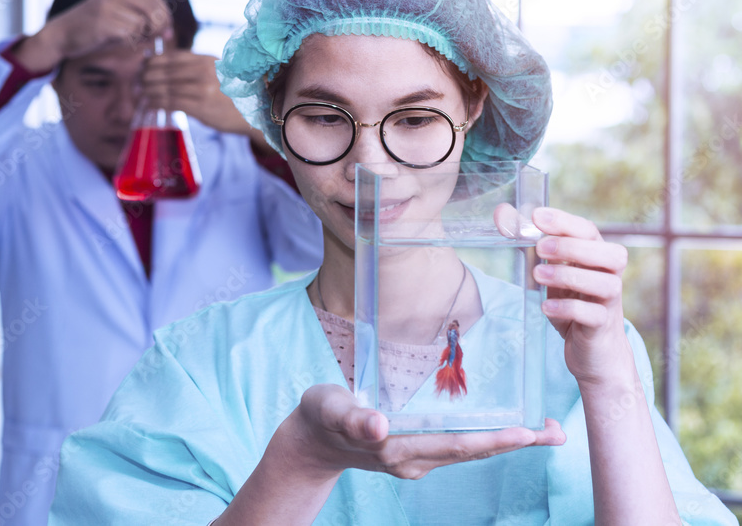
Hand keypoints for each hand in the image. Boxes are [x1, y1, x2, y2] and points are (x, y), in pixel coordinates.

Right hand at [11, 0, 172, 70]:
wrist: (60, 35)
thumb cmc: (92, 31)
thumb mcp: (116, 17)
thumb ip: (140, 19)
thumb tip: (169, 31)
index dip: (166, 17)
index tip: (165, 33)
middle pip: (153, 10)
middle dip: (159, 27)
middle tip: (153, 39)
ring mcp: (108, 8)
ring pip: (142, 24)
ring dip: (141, 36)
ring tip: (128, 39)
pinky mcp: (102, 24)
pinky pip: (129, 34)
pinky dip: (130, 42)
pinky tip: (118, 42)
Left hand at [142, 51, 255, 135]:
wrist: (251, 113)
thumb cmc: (229, 94)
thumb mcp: (215, 72)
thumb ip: (193, 68)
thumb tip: (163, 67)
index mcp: (206, 60)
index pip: (172, 56)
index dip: (153, 61)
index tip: (143, 66)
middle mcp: (203, 71)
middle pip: (165, 70)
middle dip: (146, 76)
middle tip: (136, 80)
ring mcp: (202, 88)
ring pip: (165, 87)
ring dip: (148, 90)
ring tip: (139, 92)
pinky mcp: (200, 106)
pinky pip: (170, 102)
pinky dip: (156, 102)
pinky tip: (149, 103)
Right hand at [280, 384, 564, 481]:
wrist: (312, 441)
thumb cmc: (321, 417)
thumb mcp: (330, 409)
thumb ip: (353, 417)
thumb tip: (380, 425)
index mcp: (398, 448)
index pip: (456, 445)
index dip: (493, 439)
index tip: (528, 432)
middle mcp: (414, 459)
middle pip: (473, 452)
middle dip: (517, 443)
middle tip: (557, 432)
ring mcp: (417, 459)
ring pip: (470, 451)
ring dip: (508, 442)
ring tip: (545, 431)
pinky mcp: (417, 453)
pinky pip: (459, 447)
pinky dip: (487, 439)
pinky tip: (505, 430)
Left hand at [524, 206, 633, 386]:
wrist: (593, 351)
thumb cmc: (572, 303)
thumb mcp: (551, 273)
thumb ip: (531, 245)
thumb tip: (502, 214)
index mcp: (597, 257)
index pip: (589, 231)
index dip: (565, 222)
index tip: (537, 216)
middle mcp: (609, 276)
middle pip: (610, 254)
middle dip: (573, 247)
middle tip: (539, 247)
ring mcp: (609, 303)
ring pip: (605, 284)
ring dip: (569, 276)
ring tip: (538, 275)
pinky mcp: (602, 327)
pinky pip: (593, 315)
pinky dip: (569, 309)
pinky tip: (546, 307)